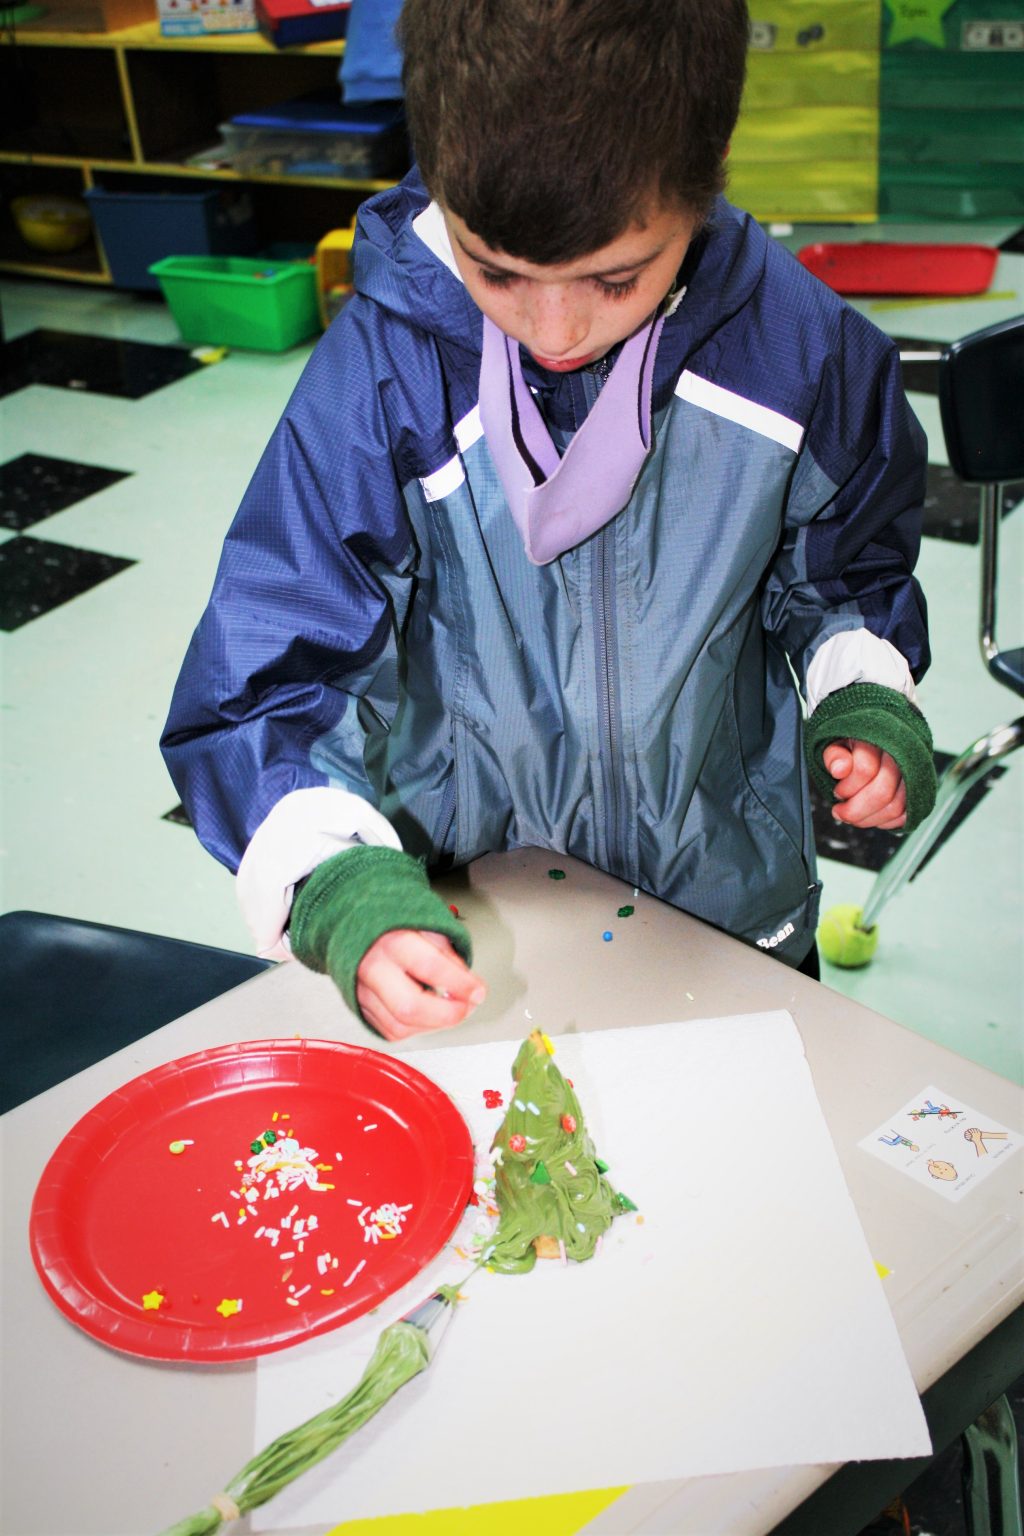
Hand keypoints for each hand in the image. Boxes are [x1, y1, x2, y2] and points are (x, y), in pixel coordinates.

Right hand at [356, 929, 486, 1040]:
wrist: (351, 922)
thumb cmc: (393, 922)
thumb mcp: (426, 924)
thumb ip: (447, 954)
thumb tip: (468, 986)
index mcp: (391, 940)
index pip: (430, 967)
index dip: (460, 984)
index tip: (478, 991)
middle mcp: (372, 967)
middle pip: (409, 1007)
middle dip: (446, 1015)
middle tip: (466, 1007)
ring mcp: (361, 990)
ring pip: (399, 1025)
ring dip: (433, 1025)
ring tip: (449, 1010)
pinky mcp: (359, 1007)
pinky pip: (389, 1031)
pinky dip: (415, 1029)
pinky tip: (428, 1015)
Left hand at [822, 739, 905, 829]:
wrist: (877, 739)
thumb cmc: (855, 743)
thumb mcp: (836, 742)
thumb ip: (834, 755)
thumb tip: (839, 770)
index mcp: (879, 737)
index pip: (865, 770)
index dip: (846, 788)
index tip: (837, 792)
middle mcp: (901, 754)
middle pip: (883, 793)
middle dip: (855, 810)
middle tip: (840, 812)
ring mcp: (914, 772)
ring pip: (896, 807)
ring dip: (868, 819)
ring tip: (852, 815)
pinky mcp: (919, 788)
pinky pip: (906, 814)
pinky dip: (886, 822)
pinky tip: (870, 816)